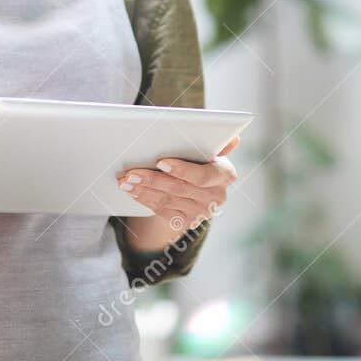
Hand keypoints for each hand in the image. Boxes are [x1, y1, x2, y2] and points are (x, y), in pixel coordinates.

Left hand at [117, 135, 239, 233]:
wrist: (197, 183)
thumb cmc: (200, 157)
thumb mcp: (210, 148)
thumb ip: (217, 143)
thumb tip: (235, 138)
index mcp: (225, 175)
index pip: (202, 175)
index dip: (181, 170)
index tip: (160, 162)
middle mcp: (216, 197)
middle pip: (179, 188)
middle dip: (152, 179)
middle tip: (130, 173)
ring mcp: (201, 213)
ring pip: (167, 200)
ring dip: (142, 190)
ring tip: (125, 180)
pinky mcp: (187, 222)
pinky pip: (161, 210)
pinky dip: (145, 199)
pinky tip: (132, 190)